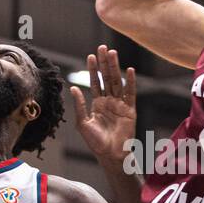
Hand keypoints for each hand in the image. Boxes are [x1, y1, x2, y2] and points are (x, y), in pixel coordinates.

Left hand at [70, 45, 136, 163]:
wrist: (110, 155)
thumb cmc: (95, 142)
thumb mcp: (82, 122)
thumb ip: (79, 105)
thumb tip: (73, 87)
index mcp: (98, 104)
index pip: (95, 82)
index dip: (93, 70)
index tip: (91, 56)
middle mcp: (109, 102)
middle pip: (107, 78)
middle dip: (104, 63)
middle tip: (102, 48)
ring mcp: (120, 105)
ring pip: (117, 82)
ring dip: (115, 67)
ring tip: (112, 53)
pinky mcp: (130, 110)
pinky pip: (130, 93)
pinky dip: (130, 82)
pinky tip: (129, 70)